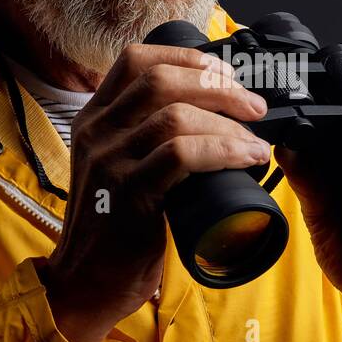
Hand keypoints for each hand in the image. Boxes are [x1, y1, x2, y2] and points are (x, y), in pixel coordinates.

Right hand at [43, 44, 268, 341]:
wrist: (85, 283)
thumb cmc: (115, 228)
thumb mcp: (118, 169)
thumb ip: (144, 139)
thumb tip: (210, 116)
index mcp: (93, 119)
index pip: (136, 60)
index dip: (186, 57)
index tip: (224, 72)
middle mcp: (96, 132)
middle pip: (161, 80)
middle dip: (218, 87)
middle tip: (253, 106)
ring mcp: (109, 161)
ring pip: (176, 115)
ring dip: (228, 122)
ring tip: (256, 140)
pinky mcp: (128, 193)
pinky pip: (181, 154)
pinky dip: (223, 150)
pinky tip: (246, 158)